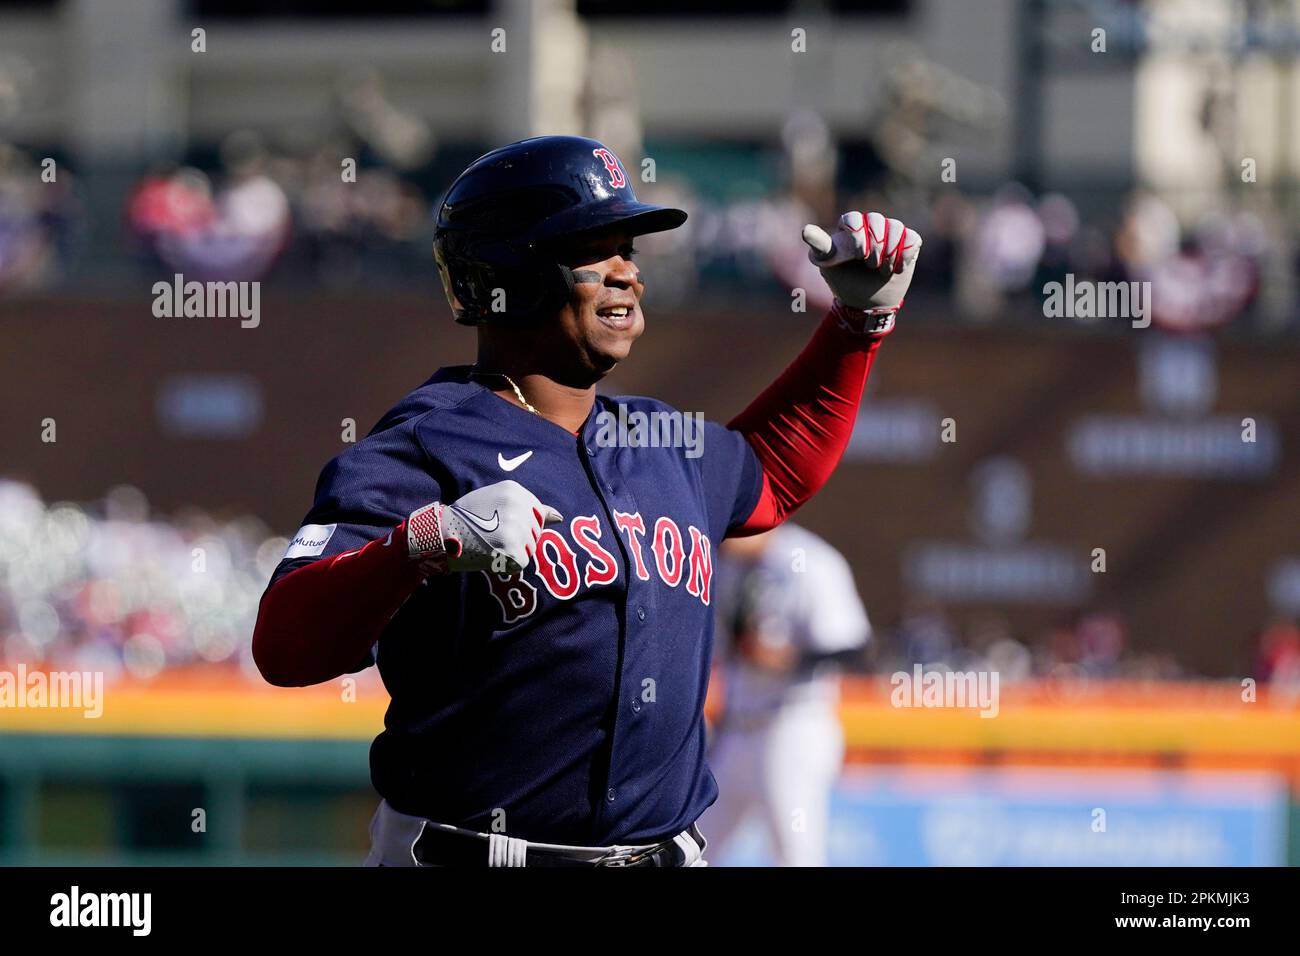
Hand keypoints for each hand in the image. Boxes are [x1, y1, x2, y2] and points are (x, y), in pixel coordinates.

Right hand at [407, 479, 561, 573]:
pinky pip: (521, 562)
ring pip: (528, 547)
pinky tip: (490, 555)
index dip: (518, 524)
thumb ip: (528, 507)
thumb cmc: (465, 519)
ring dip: (512, 551)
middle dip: (517, 538)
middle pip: (534, 531)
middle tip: (490, 535)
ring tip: (489, 544)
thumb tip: (559, 517)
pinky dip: (507, 565)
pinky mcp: (514, 548)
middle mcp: (518, 505)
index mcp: (514, 490)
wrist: (440, 535)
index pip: (536, 513)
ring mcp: (517, 527)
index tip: (497, 524)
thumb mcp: (496, 502)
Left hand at [802, 211, 921, 334]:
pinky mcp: (908, 242)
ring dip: (890, 252)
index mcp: (850, 229)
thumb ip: (819, 247)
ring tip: (882, 270)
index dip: (857, 234)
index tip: (857, 254)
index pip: (853, 218)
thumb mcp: (828, 266)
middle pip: (877, 220)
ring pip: (896, 227)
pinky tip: (896, 269)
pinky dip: (904, 255)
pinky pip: (911, 238)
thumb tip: (805, 230)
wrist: (868, 303)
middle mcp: (871, 226)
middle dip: (874, 245)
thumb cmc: (846, 282)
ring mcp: (891, 233)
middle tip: (870, 265)